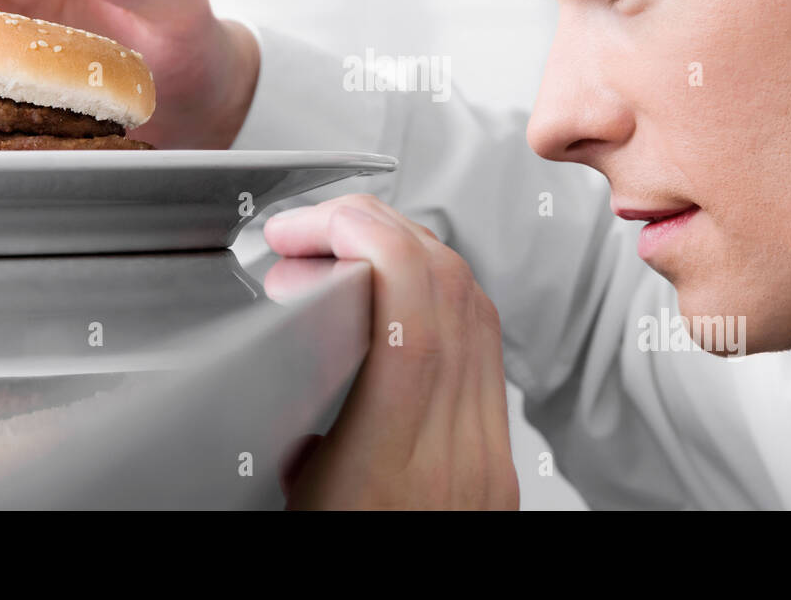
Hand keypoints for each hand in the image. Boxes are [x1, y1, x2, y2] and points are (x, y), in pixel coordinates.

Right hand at [264, 194, 518, 509]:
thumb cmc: (358, 575)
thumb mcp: (299, 509)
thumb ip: (288, 438)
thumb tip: (289, 362)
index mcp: (388, 475)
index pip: (407, 330)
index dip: (369, 246)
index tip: (313, 228)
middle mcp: (453, 458)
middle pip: (446, 294)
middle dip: (378, 227)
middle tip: (316, 225)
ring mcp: (487, 454)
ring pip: (474, 306)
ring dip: (413, 248)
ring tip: (353, 241)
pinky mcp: (502, 458)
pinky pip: (489, 343)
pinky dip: (446, 290)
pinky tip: (408, 288)